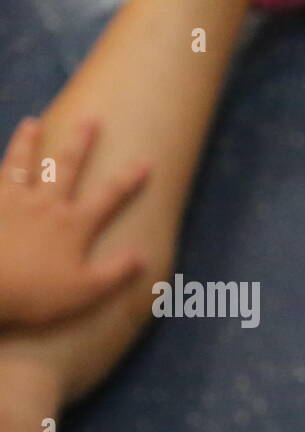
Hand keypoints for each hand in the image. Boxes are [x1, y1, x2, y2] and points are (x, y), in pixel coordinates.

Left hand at [0, 115, 149, 327]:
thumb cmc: (36, 293)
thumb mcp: (86, 291)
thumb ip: (116, 272)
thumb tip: (142, 255)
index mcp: (74, 224)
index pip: (109, 196)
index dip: (129, 178)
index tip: (145, 161)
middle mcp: (45, 204)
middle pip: (66, 166)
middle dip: (81, 142)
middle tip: (90, 120)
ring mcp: (11, 201)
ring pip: (22, 164)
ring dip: (28, 142)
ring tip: (32, 124)